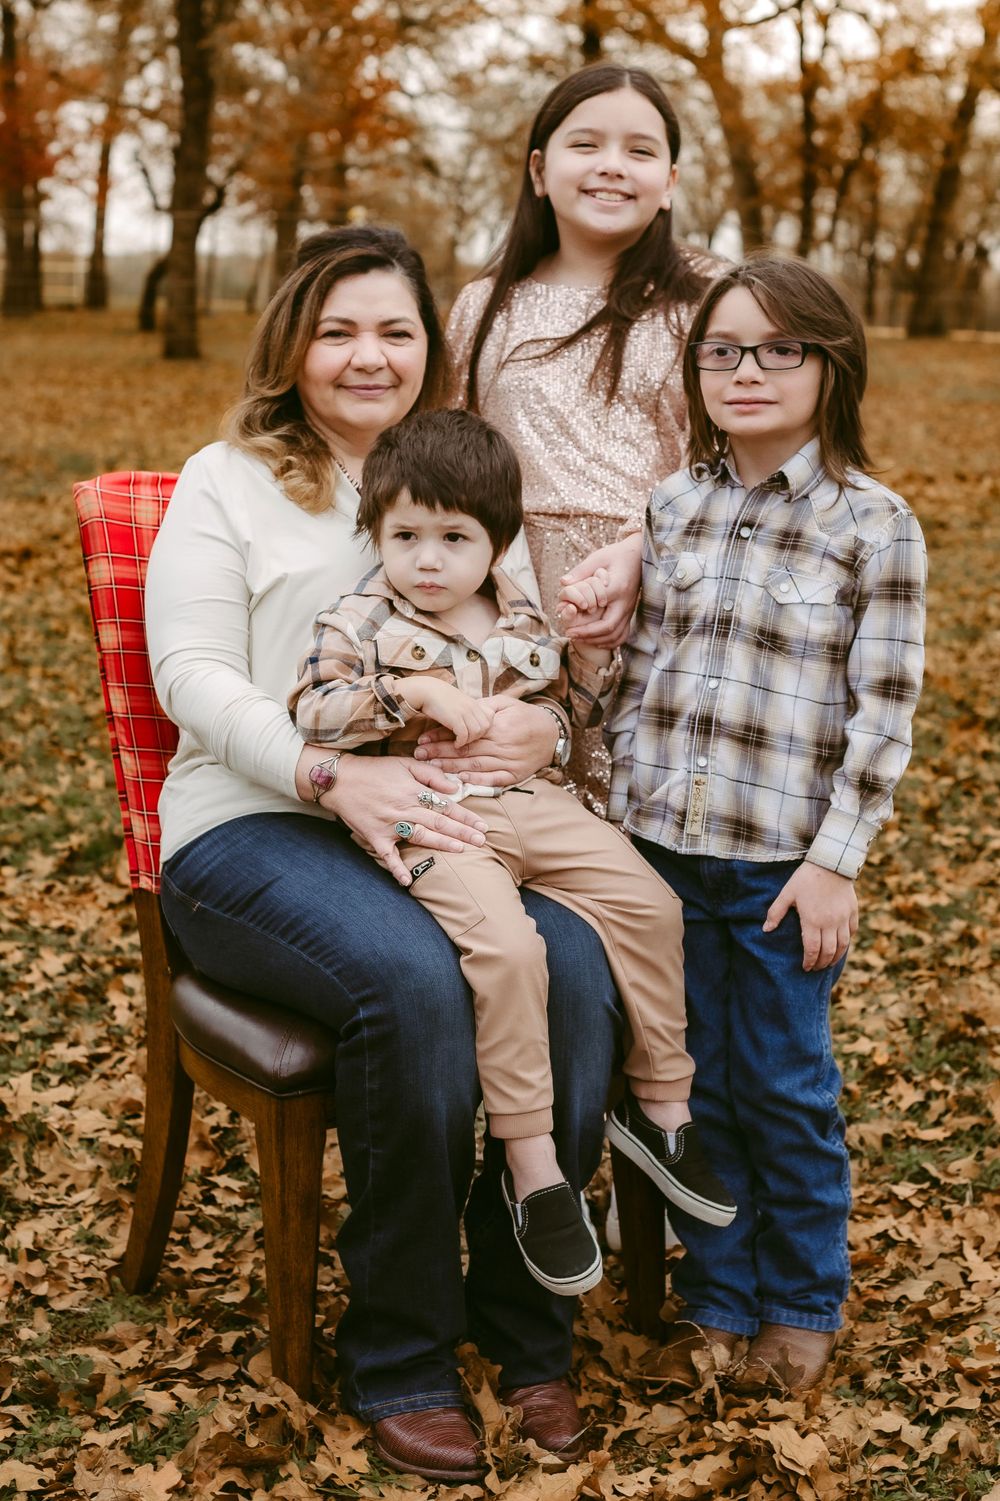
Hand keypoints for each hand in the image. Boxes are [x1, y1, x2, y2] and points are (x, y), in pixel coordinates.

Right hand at [297, 747, 487, 886]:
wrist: (339, 779)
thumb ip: (430, 774)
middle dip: (461, 832)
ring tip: (461, 850)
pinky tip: (407, 882)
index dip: (465, 816)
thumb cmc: (374, 770)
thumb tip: (454, 787)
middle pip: (438, 821)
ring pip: (420, 836)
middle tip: (481, 841)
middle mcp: (404, 808)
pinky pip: (387, 856)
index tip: (481, 825)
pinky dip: (396, 869)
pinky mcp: (375, 837)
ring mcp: (390, 825)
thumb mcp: (404, 763)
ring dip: (441, 843)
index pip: (445, 805)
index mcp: (413, 791)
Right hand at [403, 678, 495, 747]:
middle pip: (485, 727)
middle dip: (478, 736)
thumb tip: (472, 720)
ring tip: (461, 742)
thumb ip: (467, 709)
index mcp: (473, 703)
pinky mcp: (455, 718)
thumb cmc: (438, 698)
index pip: (489, 718)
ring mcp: (464, 712)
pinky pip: (464, 735)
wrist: (425, 691)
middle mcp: (471, 706)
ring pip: (477, 732)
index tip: (473, 732)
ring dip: (469, 740)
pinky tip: (455, 744)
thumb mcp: (458, 702)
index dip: (483, 728)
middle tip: (467, 740)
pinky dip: (461, 742)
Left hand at [413, 695, 555, 785]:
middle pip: (464, 751)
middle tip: (419, 756)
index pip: (463, 733)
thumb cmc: (527, 716)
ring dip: (451, 768)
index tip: (423, 739)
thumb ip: (484, 707)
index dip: (441, 737)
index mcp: (497, 727)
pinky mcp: (514, 775)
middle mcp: (501, 745)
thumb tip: (463, 710)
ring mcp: (508, 762)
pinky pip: (492, 780)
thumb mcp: (507, 703)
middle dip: (439, 753)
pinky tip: (459, 780)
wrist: (553, 734)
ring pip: (474, 766)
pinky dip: (476, 781)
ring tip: (431, 769)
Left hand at [557, 534, 641, 647]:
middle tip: (569, 634)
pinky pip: (623, 634)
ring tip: (579, 638)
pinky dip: (610, 641)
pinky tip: (595, 641)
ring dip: (596, 640)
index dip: (583, 620)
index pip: (600, 607)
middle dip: (588, 634)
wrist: (639, 555)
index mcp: (617, 586)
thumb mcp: (598, 557)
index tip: (567, 625)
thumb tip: (563, 583)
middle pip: (609, 626)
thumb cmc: (616, 555)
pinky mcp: (631, 613)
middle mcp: (626, 601)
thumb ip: (581, 570)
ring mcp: (630, 609)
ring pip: (617, 634)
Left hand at [762, 863, 858, 970]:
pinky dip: (846, 942)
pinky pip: (851, 932)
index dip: (809, 961)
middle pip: (828, 952)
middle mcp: (830, 923)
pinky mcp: (853, 912)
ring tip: (829, 963)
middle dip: (821, 963)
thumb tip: (765, 930)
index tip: (805, 967)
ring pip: (842, 946)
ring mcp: (843, 918)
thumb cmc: (805, 878)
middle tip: (816, 968)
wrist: (830, 863)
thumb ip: (776, 912)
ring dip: (835, 957)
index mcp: (812, 920)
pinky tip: (840, 945)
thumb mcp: (787, 893)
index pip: (812, 949)